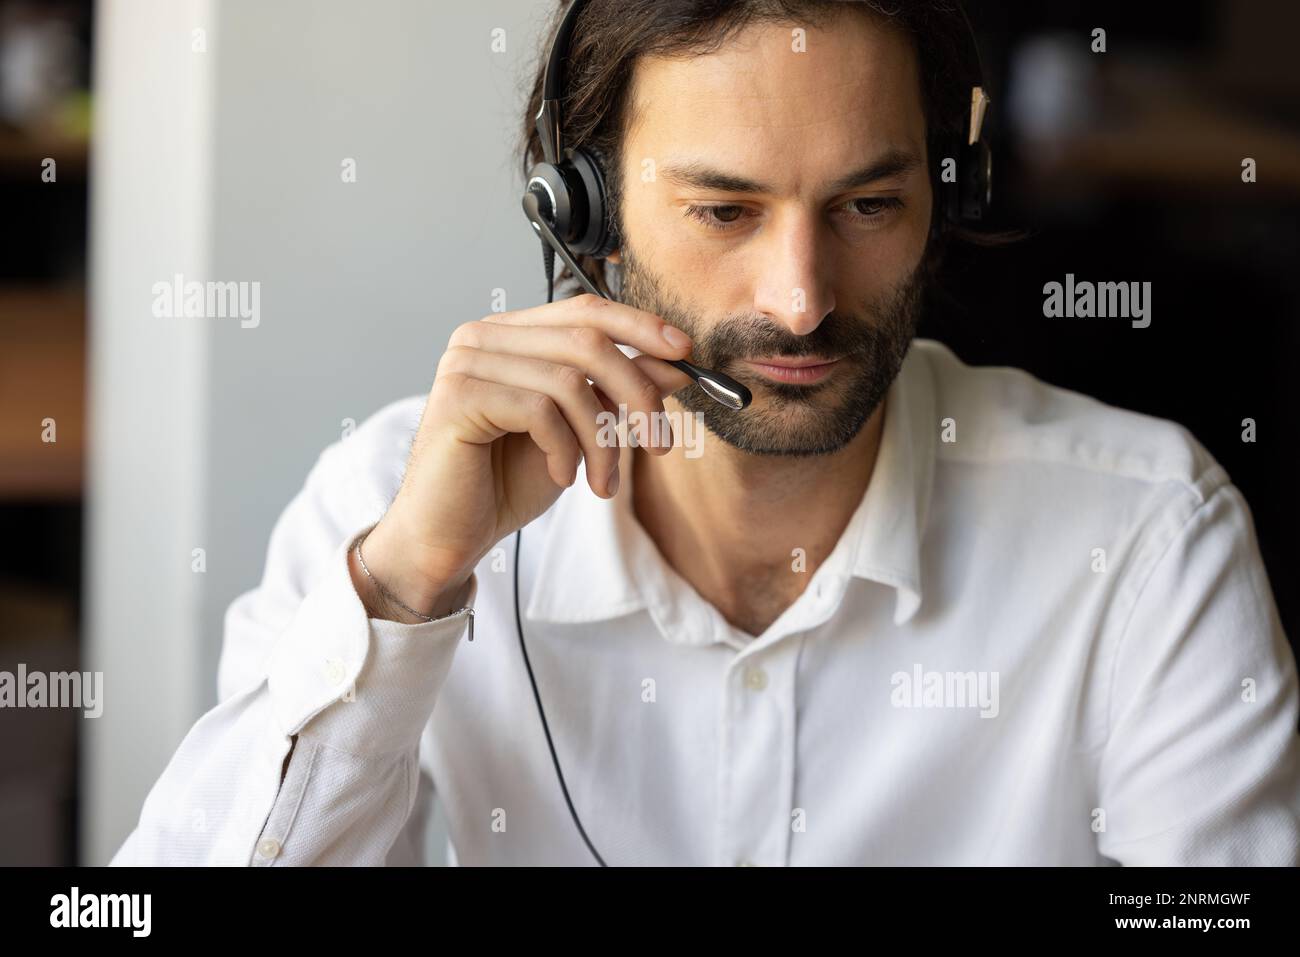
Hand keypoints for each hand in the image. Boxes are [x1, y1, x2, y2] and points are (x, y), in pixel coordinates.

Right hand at [356, 293, 694, 616]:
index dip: (640, 326)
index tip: (685, 354)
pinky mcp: (459, 396)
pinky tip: (561, 476)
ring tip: (603, 482)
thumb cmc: (506, 483)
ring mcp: (466, 362)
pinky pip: (541, 411)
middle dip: (637, 394)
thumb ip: (617, 390)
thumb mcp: (580, 431)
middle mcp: (484, 336)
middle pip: (587, 340)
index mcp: (511, 334)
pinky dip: (565, 450)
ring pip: (570, 380)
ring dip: (603, 440)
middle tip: (660, 444)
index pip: (585, 310)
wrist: (451, 536)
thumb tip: (674, 362)